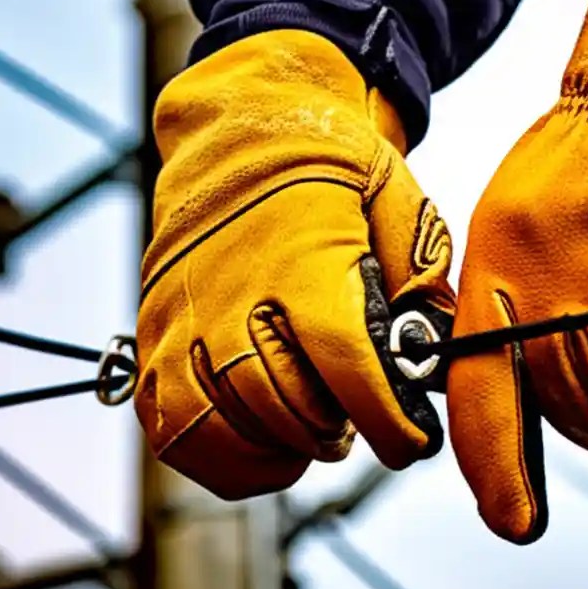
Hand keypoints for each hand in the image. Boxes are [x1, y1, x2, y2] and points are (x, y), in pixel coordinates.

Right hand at [135, 30, 454, 498]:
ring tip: (313, 432)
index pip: (344, 364)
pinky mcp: (151, 337)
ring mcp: (181, 319)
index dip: (384, 421)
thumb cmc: (331, 171)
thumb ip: (421, 280)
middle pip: (283, 405)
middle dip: (335, 432)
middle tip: (360, 423)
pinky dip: (221, 458)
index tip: (412, 442)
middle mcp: (231, 294)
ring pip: (223, 428)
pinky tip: (262, 444)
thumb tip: (436, 355)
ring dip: (280, 449)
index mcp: (303, 260)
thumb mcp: (398, 202)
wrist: (238, 130)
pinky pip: (172, 430)